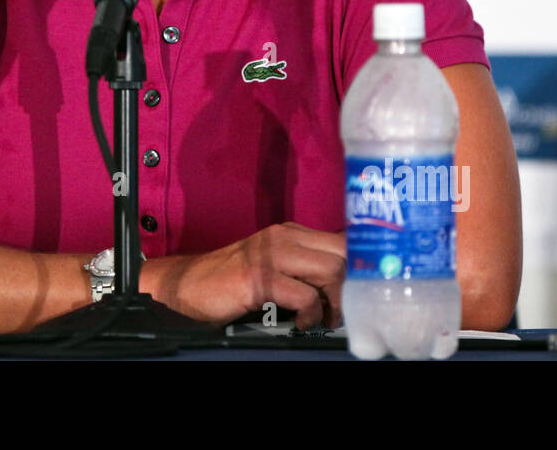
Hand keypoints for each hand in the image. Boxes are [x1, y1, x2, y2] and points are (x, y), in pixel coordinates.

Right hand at [139, 222, 345, 329]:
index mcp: (291, 232)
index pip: (342, 238)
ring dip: (334, 303)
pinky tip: (302, 324)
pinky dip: (310, 315)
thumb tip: (345, 283)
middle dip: (351, 287)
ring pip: (329, 271)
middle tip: (344, 312)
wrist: (187, 285)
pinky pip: (303, 295)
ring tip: (325, 320)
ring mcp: (270, 255)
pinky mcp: (258, 278)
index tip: (368, 287)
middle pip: (341, 254)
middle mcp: (284, 237)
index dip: (362, 262)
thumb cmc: (233, 280)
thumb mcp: (274, 264)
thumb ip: (305, 266)